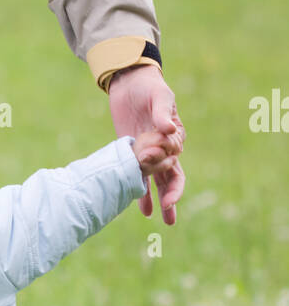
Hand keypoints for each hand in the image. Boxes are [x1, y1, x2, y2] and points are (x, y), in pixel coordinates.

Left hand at [108, 65, 185, 224]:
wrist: (131, 84)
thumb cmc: (150, 88)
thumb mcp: (159, 96)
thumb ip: (163, 113)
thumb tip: (169, 129)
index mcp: (175, 137)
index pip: (173, 156)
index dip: (163, 160)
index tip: (148, 157)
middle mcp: (165, 149)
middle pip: (172, 176)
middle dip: (172, 195)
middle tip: (168, 210)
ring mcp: (150, 154)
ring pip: (159, 183)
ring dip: (162, 201)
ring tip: (167, 221)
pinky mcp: (134, 155)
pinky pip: (139, 178)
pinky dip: (142, 194)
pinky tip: (144, 211)